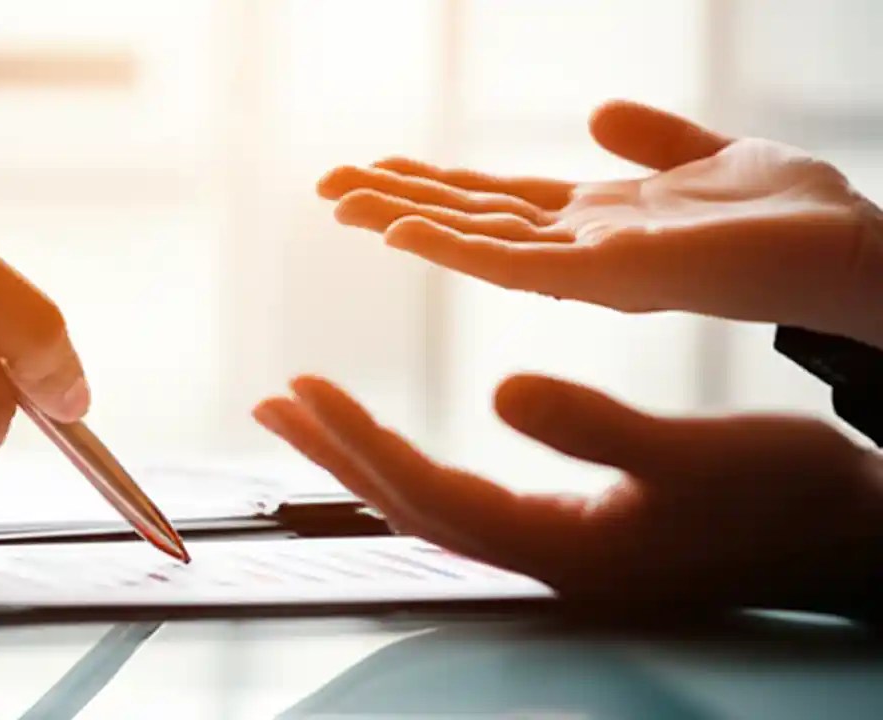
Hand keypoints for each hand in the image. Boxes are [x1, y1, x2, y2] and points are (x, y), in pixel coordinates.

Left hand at [255, 375, 882, 614]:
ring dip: (362, 459)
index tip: (303, 390)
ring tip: (306, 416)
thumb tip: (499, 394)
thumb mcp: (694, 456)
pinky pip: (462, 501)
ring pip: (429, 506)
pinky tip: (394, 445)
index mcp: (561, 547)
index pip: (428, 494)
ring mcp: (552, 551)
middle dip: (335, 453)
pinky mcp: (569, 534)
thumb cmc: (781, 498)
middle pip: (409, 506)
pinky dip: (411, 465)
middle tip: (272, 403)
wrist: (839, 535)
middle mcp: (542, 557)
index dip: (359, 443)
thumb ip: (596, 430)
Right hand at [319, 100, 882, 348]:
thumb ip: (653, 137)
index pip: (497, 203)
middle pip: (470, 222)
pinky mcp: (608, 278)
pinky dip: (453, 248)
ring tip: (342, 202)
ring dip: (406, 222)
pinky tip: (402, 230)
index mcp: (599, 222)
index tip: (376, 168)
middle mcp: (581, 250)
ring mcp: (590, 269)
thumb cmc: (796, 215)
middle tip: (328, 187)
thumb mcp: (713, 153)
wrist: (855, 251)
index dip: (434, 186)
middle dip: (398, 203)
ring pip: (476, 244)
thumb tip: (595, 112)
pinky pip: (514, 265)